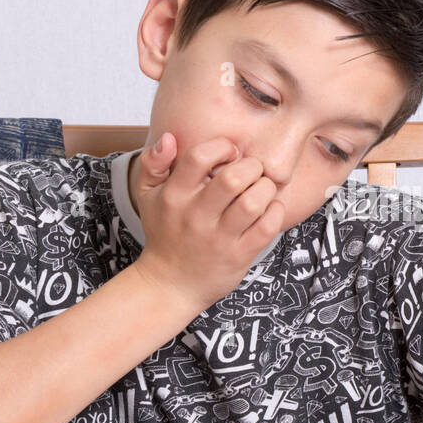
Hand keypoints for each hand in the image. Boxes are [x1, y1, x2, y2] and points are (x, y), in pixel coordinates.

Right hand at [132, 132, 285, 310]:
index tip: (231, 153)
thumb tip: (168, 137)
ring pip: (253, 202)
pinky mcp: (238, 255)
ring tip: (262, 189)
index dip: (222, 147)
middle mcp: (196, 215)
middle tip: (253, 171)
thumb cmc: (164, 233)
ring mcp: (218, 237)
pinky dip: (275, 212)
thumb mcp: (147, 196)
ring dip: (266, 189)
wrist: (169, 284)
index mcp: (174, 196)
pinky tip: (269, 208)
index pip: (199, 157)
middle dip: (252, 167)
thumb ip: (153, 163)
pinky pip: (266, 228)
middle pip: (233, 178)